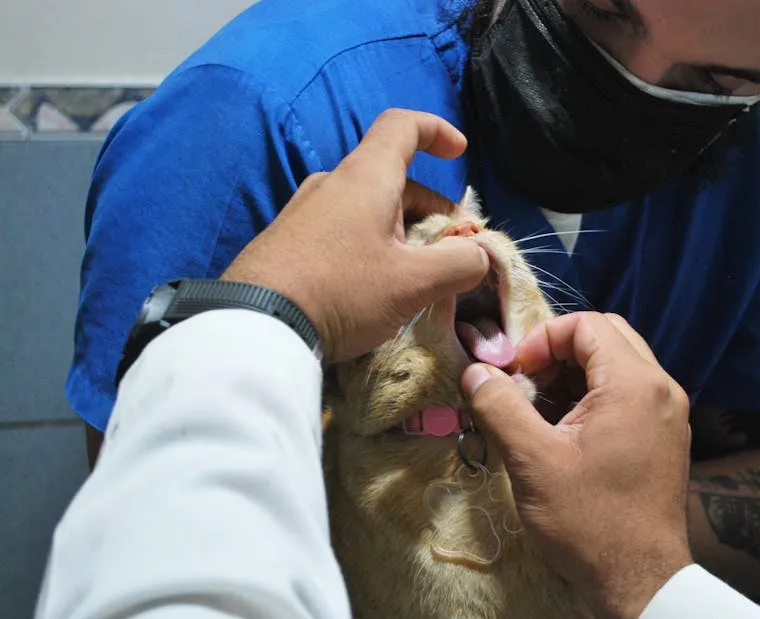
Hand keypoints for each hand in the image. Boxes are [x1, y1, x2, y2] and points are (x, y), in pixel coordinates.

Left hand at [221, 108, 489, 362]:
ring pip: (367, 208)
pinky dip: (370, 246)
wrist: (255, 326)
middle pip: (392, 179)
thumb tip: (480, 255)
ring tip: (415, 276)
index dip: (436, 131)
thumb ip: (459, 264)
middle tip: (451, 250)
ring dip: (401, 232)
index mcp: (366, 177)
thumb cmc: (342, 291)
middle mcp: (333, 184)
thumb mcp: (413, 283)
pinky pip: (341, 230)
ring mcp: (304, 212)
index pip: (402, 126)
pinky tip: (372, 287)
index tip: (459, 153)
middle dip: (430, 209)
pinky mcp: (287, 241)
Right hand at [461, 312, 692, 618]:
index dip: (543, 339)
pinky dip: (595, 395)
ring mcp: (669, 413)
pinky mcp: (666, 435)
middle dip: (560, 351)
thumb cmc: (588, 522)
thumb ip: (501, 407)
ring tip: (541, 408)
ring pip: (618, 363)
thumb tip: (475, 372)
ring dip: (576, 373)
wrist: (640, 581)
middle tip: (528, 384)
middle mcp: (661, 388)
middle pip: (607, 336)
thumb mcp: (533, 462)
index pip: (588, 325)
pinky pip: (630, 392)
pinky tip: (566, 429)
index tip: (517, 374)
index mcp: (635, 385)